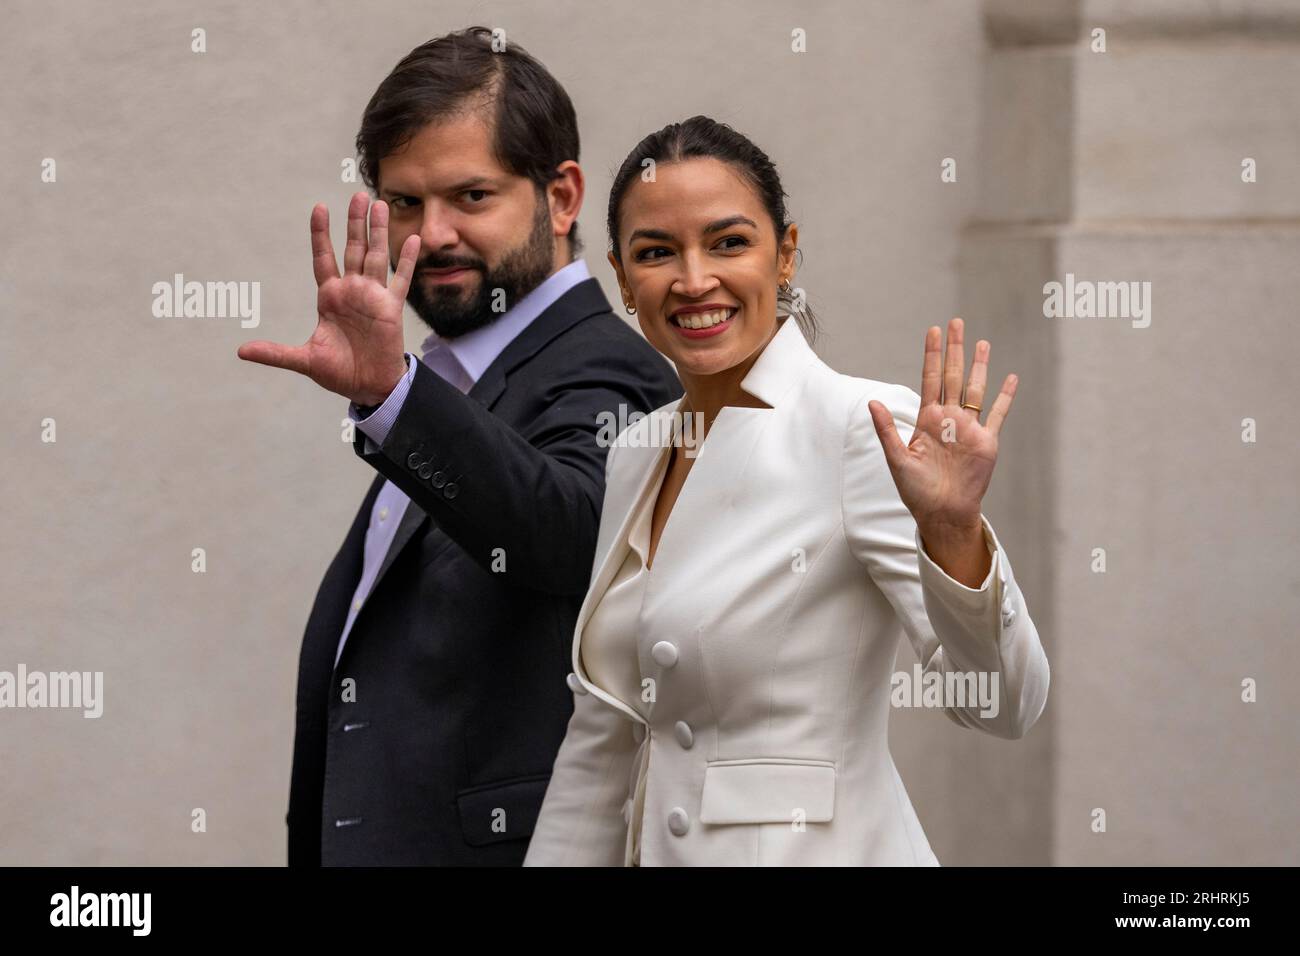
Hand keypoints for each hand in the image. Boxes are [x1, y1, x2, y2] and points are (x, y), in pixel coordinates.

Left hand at [238, 192, 420, 406]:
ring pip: (375, 256)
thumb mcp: (304, 360)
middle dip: (354, 223)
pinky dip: (406, 260)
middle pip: (353, 249)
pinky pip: (400, 279)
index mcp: (329, 297)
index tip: (319, 208)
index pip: (323, 258)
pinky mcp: (391, 308)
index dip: (321, 234)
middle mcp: (351, 291)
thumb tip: (241, 351)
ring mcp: (372, 297)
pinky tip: (411, 240)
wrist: (368, 387)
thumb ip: (275, 353)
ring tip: (380, 205)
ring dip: (378, 232)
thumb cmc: (339, 372)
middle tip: (358, 195)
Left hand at [867, 317, 1017, 545]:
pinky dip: (1005, 397)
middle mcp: (948, 418)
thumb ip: (887, 429)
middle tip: (957, 323)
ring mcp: (969, 428)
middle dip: (954, 350)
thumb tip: (872, 402)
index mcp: (927, 419)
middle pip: (952, 376)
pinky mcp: (986, 441)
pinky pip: (998, 414)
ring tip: (982, 342)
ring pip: (975, 389)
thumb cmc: (916, 490)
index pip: (930, 379)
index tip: (934, 331)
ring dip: (979, 366)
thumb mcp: (896, 459)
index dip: (932, 356)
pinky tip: (1011, 378)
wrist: (942, 512)